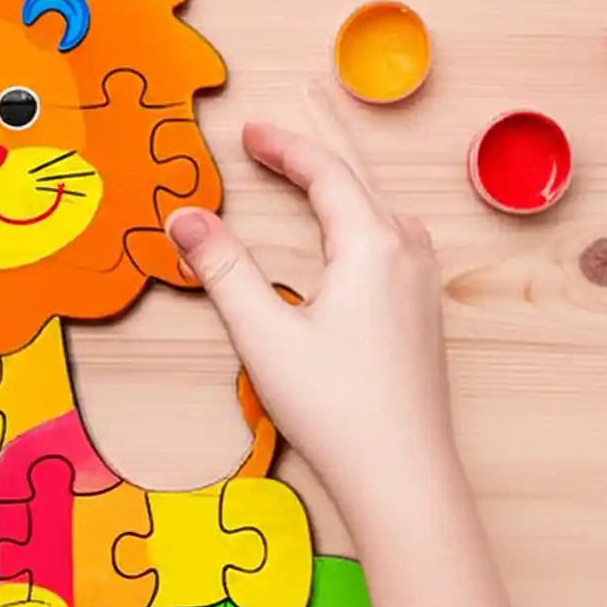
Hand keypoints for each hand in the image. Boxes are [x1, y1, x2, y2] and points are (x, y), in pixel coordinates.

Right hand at [165, 122, 449, 494]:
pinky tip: (354, 240)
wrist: (401, 475)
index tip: (248, 132)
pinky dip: (363, 217)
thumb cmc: (335, 406)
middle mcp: (407, 254)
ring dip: (344, 184)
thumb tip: (182, 218)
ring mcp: (423, 285)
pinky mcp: (424, 315)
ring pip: (383, 210)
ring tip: (312, 176)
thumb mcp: (264, 334)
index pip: (326, 173)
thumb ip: (222, 269)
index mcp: (371, 246)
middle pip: (359, 181)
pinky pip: (395, 240)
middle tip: (270, 141)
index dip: (284, 146)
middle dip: (312, 154)